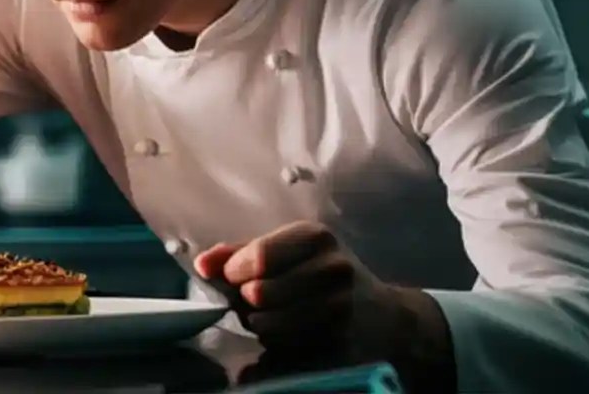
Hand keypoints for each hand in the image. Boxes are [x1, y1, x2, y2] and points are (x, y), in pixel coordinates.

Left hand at [194, 221, 455, 391]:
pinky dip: (277, 346)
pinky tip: (290, 335)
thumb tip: (202, 264)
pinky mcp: (342, 344)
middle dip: (245, 302)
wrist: (386, 318)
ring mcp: (341, 308)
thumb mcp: (286, 251)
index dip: (235, 272)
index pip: (259, 256)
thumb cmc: (321, 276)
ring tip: (272, 317)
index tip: (235, 278)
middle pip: (260, 293)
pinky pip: (285, 350)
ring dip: (260, 326)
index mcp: (315, 237)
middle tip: (255, 301)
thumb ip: (239, 253)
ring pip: (269, 325)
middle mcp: (334, 269)